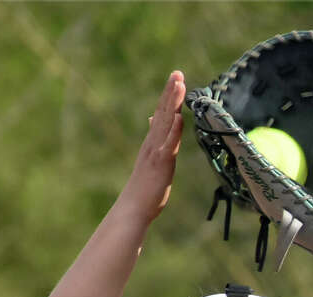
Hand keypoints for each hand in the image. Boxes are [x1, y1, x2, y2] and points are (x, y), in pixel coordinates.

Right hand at [118, 70, 185, 223]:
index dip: (169, 95)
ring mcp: (156, 151)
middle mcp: (153, 143)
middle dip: (171, 92)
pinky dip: (173, 130)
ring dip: (172, 103)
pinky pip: (169, 144)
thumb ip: (155, 138)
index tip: (176, 78)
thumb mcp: (151, 158)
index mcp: (152, 142)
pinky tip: (178, 117)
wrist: (133, 207)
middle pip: (163, 112)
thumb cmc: (144, 187)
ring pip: (166, 123)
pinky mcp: (161, 163)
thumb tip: (154, 119)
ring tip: (179, 85)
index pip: (161, 114)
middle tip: (177, 72)